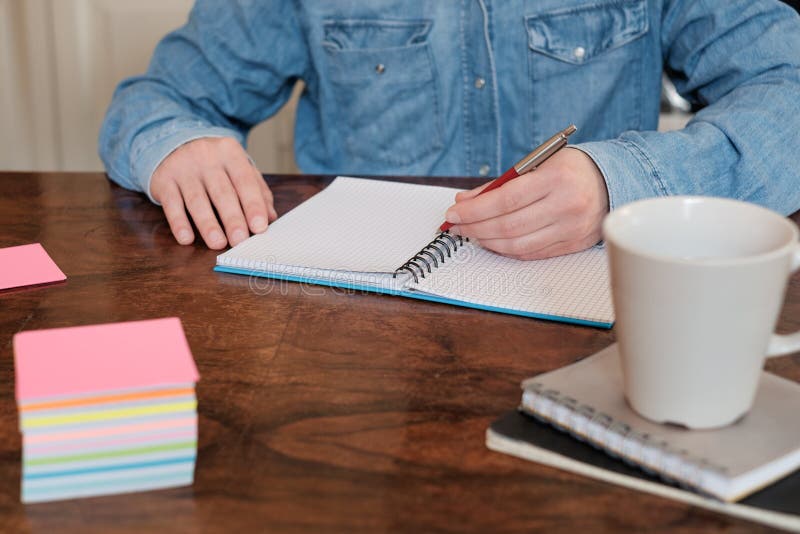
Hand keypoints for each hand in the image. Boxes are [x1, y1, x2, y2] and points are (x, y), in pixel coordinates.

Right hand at [150, 137, 277, 248]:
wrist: (175, 143)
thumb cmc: (215, 163)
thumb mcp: (238, 168)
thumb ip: (257, 190)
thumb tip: (270, 217)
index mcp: (230, 152)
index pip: (245, 181)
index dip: (253, 205)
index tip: (260, 226)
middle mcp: (206, 157)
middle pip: (222, 192)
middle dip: (232, 218)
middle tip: (240, 240)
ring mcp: (183, 168)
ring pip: (197, 200)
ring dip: (208, 224)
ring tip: (218, 243)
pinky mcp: (163, 180)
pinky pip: (172, 204)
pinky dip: (179, 223)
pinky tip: (186, 238)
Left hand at [444, 148, 608, 259]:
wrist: (613, 181)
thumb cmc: (570, 169)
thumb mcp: (538, 164)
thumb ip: (502, 184)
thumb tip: (465, 201)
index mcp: (556, 179)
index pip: (505, 200)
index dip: (475, 210)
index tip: (454, 212)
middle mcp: (566, 206)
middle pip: (508, 225)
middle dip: (475, 227)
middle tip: (455, 226)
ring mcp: (570, 229)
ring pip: (517, 245)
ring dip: (487, 241)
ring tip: (471, 234)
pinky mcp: (572, 245)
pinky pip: (531, 253)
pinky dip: (507, 249)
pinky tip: (493, 241)